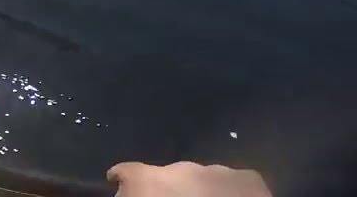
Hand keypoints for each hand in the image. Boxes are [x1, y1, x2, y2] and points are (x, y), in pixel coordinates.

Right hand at [109, 162, 270, 196]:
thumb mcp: (147, 196)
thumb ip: (137, 193)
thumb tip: (128, 192)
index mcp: (149, 182)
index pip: (126, 172)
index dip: (120, 176)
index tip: (116, 181)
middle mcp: (180, 169)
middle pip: (167, 175)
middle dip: (168, 189)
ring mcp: (216, 171)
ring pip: (201, 177)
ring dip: (199, 190)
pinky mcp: (248, 179)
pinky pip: (234, 181)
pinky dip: (229, 191)